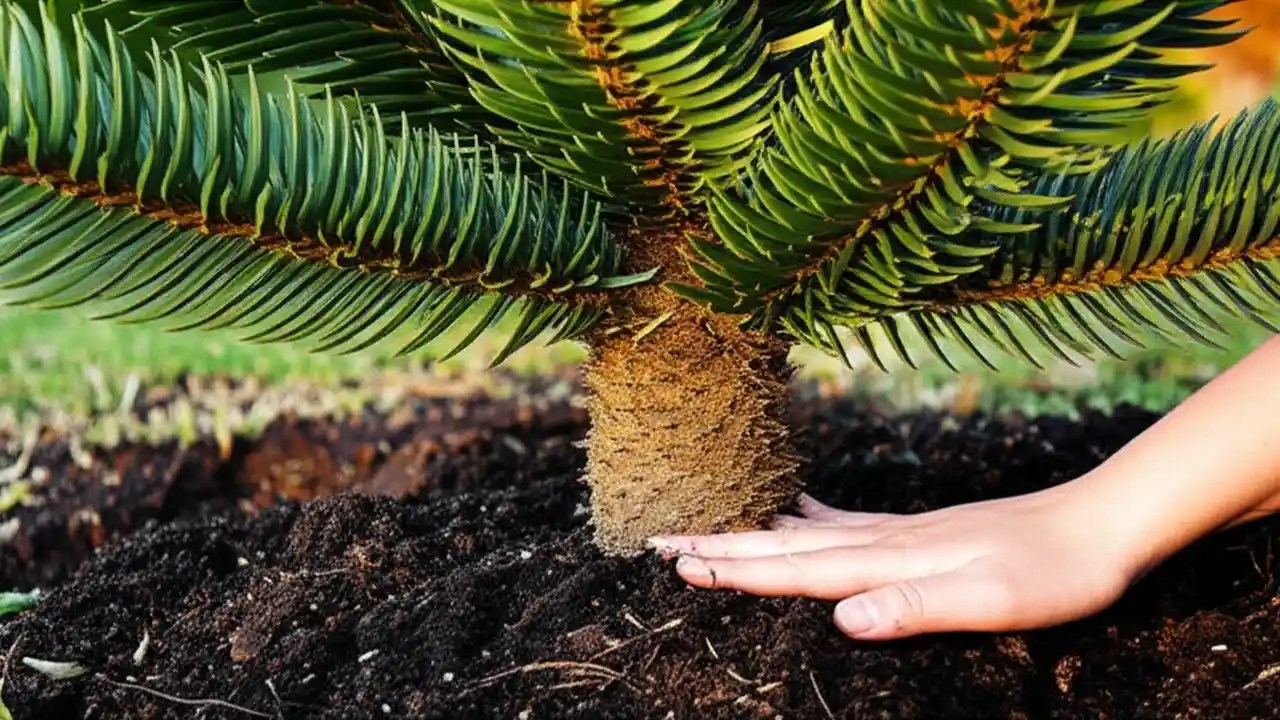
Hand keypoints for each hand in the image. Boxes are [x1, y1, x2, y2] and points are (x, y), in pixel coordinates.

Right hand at [649, 489, 1139, 640]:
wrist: (1100, 522)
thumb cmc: (1054, 571)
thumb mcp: (994, 600)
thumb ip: (917, 605)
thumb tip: (842, 616)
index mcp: (890, 562)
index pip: (797, 569)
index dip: (736, 570)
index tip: (679, 562)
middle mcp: (884, 541)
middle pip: (784, 544)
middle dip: (721, 546)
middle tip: (661, 540)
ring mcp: (901, 532)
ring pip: (805, 533)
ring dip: (751, 533)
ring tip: (705, 528)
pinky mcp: (921, 531)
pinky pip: (845, 524)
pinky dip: (808, 519)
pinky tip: (796, 509)